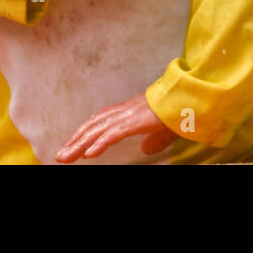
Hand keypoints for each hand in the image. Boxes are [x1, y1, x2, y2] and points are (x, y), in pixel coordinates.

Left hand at [56, 92, 177, 162]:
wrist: (191, 95)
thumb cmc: (181, 108)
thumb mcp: (166, 127)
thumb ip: (155, 138)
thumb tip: (146, 148)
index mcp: (130, 110)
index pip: (101, 119)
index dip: (85, 131)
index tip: (73, 144)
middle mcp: (126, 110)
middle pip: (93, 125)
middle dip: (75, 140)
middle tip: (60, 156)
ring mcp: (130, 115)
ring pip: (98, 130)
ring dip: (79, 144)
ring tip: (65, 157)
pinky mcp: (137, 121)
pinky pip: (113, 134)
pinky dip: (100, 144)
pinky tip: (89, 154)